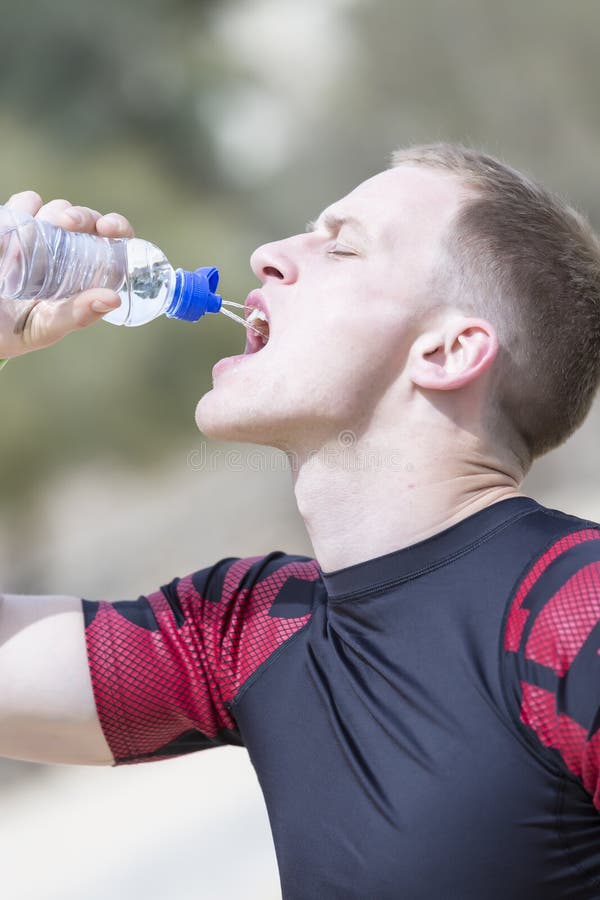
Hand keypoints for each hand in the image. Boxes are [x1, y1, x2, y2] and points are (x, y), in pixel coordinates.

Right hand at [0, 191, 135, 358]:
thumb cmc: (15, 330)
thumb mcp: (46, 327)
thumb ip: (78, 315)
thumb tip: (114, 299)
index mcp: (85, 275)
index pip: (113, 241)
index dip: (117, 228)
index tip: (107, 228)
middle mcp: (67, 250)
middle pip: (87, 218)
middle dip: (81, 216)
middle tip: (66, 224)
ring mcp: (41, 235)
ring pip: (57, 207)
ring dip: (50, 216)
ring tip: (26, 246)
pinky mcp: (14, 223)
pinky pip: (25, 202)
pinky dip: (22, 209)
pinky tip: (11, 236)